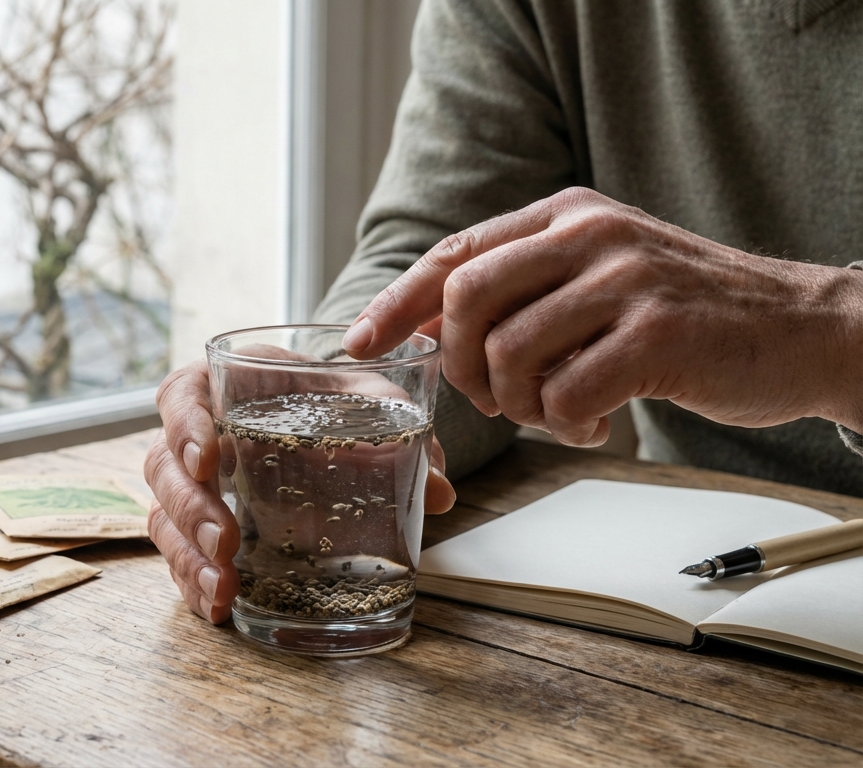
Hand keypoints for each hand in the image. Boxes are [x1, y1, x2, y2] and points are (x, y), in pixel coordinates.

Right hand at [144, 360, 455, 623]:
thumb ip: (403, 430)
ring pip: (163, 516)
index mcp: (223, 385)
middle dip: (190, 509)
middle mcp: (195, 434)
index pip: (179, 396)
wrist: (325, 418)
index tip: (209, 459)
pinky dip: (192, 583)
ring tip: (224, 588)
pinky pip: (176, 554)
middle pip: (162, 467)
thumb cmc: (334, 400)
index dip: (185, 427)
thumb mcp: (371, 401)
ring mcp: (192, 484)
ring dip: (187, 556)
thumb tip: (439, 492)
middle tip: (228, 541)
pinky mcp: (198, 526)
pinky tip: (216, 607)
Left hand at [341, 187, 862, 444]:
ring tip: (558, 413)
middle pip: (465, 300)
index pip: (453, 253)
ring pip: (509, 355)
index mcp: (565, 214)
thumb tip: (431, 326)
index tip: (362, 343)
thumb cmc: (690, 313)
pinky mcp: (656, 335)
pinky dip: (566, 425)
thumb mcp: (601, 271)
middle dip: (463, 367)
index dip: (397, 303)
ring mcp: (624, 280)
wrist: (804, 327)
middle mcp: (589, 234)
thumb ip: (525, 287)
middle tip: (497, 399)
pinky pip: (564, 394)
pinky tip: (596, 422)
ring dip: (519, 405)